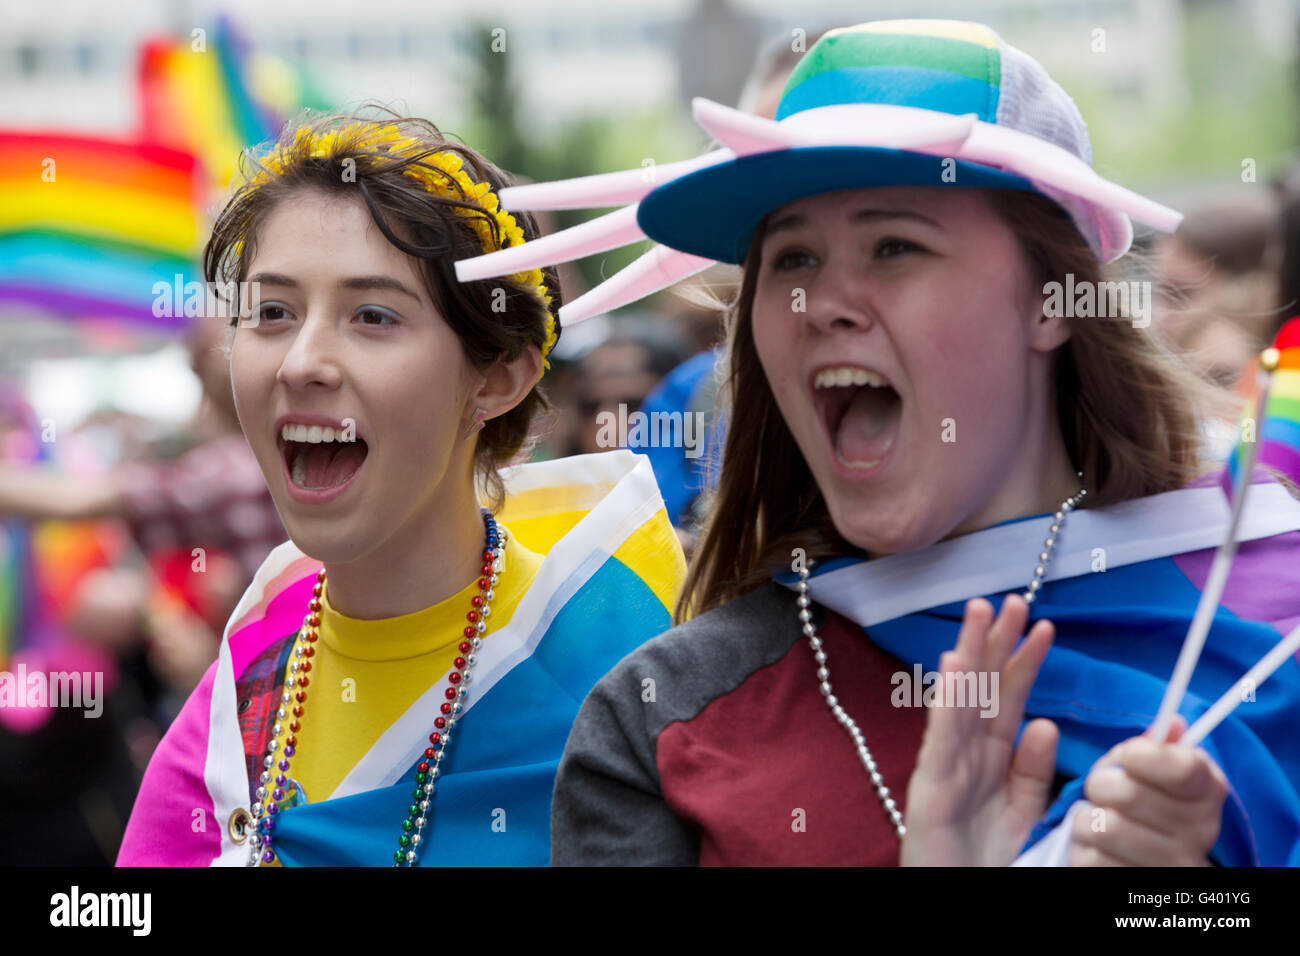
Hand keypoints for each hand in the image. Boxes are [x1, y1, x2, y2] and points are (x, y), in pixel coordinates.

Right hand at [901, 594, 1058, 865]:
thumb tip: (1045, 723)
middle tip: (1011, 600)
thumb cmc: (983, 864)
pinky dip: (947, 699)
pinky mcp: (931, 784)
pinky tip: (953, 665)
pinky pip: (942, 736)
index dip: (1026, 663)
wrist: (954, 900)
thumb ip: (1032, 772)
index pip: (1011, 701)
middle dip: (997, 643)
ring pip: (960, 699)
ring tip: (981, 612)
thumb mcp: (1021, 815)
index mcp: (993, 761)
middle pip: (984, 689)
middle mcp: (967, 754)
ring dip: (970, 653)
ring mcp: (945, 765)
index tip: (1044, 626)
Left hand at [1069, 716, 1227, 865]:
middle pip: (1128, 793)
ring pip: (1105, 828)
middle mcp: (1201, 832)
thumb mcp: (1144, 771)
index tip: (1128, 756)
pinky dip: (1083, 852)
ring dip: (1087, 821)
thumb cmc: (1134, 804)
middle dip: (1100, 786)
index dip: (1144, 756)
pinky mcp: (1139, 885)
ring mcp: (1174, 865)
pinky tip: (1098, 851)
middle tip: (1102, 792)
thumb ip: (1153, 748)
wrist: (1127, 859)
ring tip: (1098, 823)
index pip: (1183, 767)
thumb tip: (1174, 723)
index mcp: (1206, 791)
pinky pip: (1092, 861)